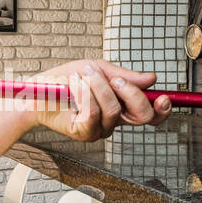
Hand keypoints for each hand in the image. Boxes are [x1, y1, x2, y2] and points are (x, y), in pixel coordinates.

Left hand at [33, 59, 171, 141]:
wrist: (37, 91)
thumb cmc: (66, 80)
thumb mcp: (98, 69)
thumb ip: (124, 75)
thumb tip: (151, 79)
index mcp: (123, 105)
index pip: (152, 114)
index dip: (163, 109)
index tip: (163, 97)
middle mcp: (115, 121)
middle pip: (142, 116)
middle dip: (131, 92)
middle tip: (114, 78)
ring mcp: (100, 129)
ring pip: (115, 109)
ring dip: (99, 86)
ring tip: (83, 74)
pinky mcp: (85, 133)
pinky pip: (94, 113)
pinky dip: (85, 93)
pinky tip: (75, 84)